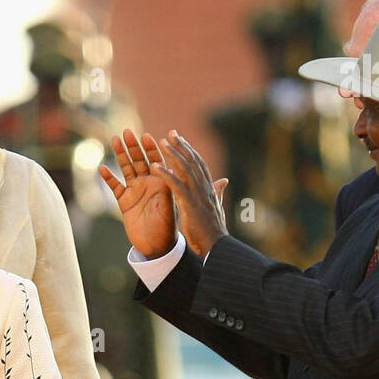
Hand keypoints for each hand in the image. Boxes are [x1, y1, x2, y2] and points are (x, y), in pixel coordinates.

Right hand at [100, 129, 177, 259]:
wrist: (156, 247)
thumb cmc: (167, 228)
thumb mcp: (169, 207)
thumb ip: (166, 188)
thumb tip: (164, 170)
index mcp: (161, 182)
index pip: (156, 160)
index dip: (151, 148)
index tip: (146, 137)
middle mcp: (148, 183)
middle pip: (139, 159)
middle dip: (134, 146)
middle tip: (127, 132)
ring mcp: (135, 191)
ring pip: (126, 168)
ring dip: (121, 154)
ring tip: (115, 139)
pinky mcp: (124, 201)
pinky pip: (114, 186)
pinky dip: (108, 178)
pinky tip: (102, 168)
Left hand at [151, 130, 228, 257]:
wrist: (216, 245)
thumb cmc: (214, 230)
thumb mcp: (217, 207)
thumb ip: (218, 192)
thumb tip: (224, 180)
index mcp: (209, 188)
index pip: (199, 163)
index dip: (189, 149)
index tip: (180, 139)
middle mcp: (204, 187)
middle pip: (191, 160)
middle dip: (181, 145)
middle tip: (170, 133)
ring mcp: (197, 194)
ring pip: (184, 168)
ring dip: (172, 154)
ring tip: (161, 143)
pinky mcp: (189, 203)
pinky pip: (175, 184)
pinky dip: (165, 174)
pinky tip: (155, 166)